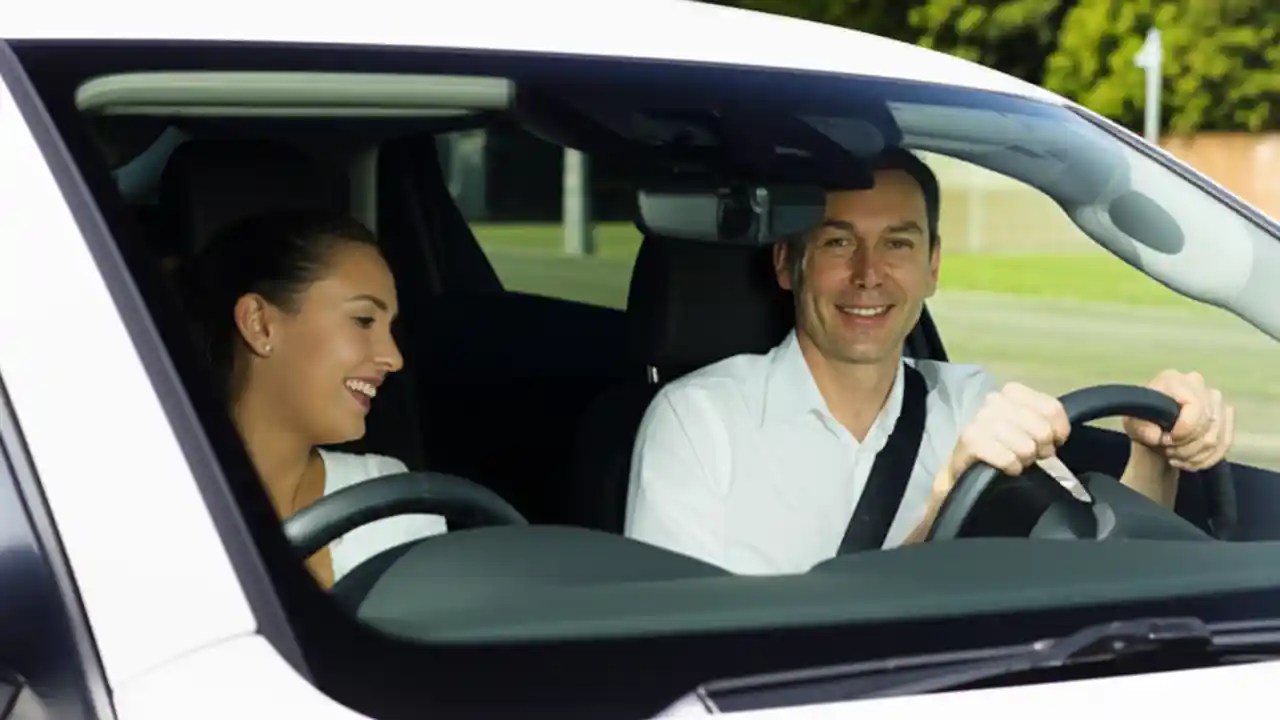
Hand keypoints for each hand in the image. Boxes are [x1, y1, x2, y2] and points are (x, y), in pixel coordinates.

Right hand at [938, 382, 1070, 495]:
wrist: (966, 462)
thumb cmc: (1003, 440)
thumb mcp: (1028, 424)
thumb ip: (1047, 420)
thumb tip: (1058, 435)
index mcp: (1012, 391)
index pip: (1052, 409)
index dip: (1059, 431)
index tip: (1053, 441)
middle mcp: (994, 400)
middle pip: (1042, 430)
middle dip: (1042, 449)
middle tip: (1032, 454)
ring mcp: (980, 420)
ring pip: (1026, 447)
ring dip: (1025, 460)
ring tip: (1017, 460)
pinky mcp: (970, 442)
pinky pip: (1007, 459)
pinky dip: (1012, 467)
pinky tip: (1006, 467)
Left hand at [1124, 370, 1233, 471]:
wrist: (1152, 424)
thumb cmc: (1142, 419)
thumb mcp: (1132, 423)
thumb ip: (1142, 429)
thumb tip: (1157, 437)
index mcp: (1175, 381)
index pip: (1195, 407)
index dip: (1183, 431)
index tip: (1165, 441)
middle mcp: (1200, 385)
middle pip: (1208, 426)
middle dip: (1186, 448)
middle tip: (1168, 451)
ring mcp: (1216, 400)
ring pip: (1217, 439)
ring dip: (1194, 456)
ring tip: (1175, 457)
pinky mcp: (1225, 416)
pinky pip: (1225, 444)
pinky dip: (1206, 459)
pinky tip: (1188, 461)